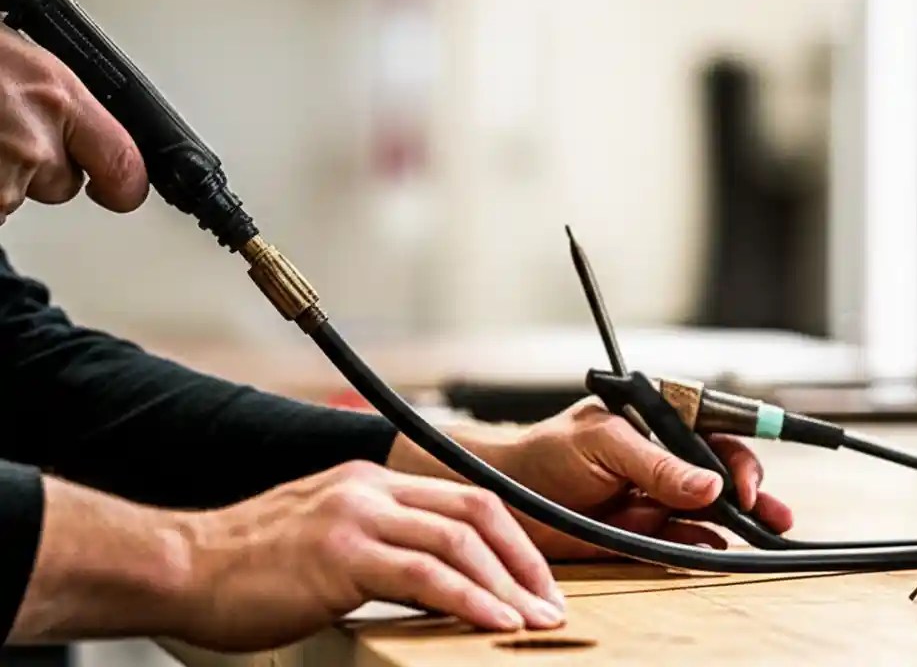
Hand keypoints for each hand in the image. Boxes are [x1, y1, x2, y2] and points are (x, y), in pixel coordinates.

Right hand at [0, 26, 146, 224]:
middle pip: (60, 183)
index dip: (124, 187)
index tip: (123, 193)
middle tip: (1, 126)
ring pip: (16, 196)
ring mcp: (3, 173)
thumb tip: (77, 117)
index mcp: (55, 93)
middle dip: (36, 167)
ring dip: (0, 174)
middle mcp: (34, 138)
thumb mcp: (14, 55)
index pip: (126, 162)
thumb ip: (53, 96)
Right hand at [177, 461, 564, 650]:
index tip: (534, 581)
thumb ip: (379, 547)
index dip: (512, 540)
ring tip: (534, 622)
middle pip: (477, 511)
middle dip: (524, 561)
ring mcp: (357, 516)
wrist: (178, 567)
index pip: (465, 498)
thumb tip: (433, 581)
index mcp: (371, 482)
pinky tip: (494, 623)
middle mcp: (370, 489)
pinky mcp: (342, 554)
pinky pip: (425, 575)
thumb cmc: (244, 566)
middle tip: (550, 604)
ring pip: (459, 541)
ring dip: (507, 586)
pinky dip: (470, 599)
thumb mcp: (323, 539)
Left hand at [496, 398, 794, 558]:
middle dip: (749, 490)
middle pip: (722, 472)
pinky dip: (702, 545)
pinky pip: (683, 540)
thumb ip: (657, 464)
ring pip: (709, 508)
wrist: (508, 498)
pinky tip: (715, 547)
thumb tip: (709, 484)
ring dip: (736, 520)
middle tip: (766, 511)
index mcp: (657, 423)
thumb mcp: (603, 443)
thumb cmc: (545, 453)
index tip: (744, 479)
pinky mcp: (644, 531)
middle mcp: (663, 459)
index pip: (713, 430)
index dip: (736, 453)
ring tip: (759, 532)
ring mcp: (656, 496)